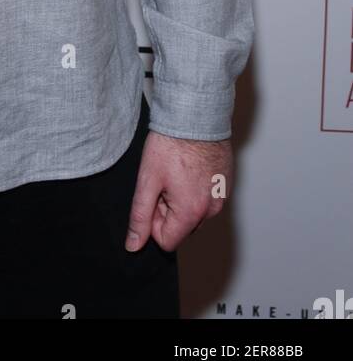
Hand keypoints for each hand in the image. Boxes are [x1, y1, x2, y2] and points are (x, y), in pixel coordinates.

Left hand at [125, 130, 232, 252]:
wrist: (195, 115)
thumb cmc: (171, 143)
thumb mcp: (147, 180)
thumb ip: (140, 216)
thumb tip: (134, 245)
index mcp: (191, 212)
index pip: (166, 241)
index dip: (153, 220)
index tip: (153, 195)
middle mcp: (212, 210)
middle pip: (181, 226)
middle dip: (168, 208)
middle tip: (163, 179)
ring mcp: (222, 197)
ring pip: (194, 212)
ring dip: (181, 198)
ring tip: (176, 170)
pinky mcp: (226, 184)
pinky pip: (206, 198)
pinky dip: (195, 188)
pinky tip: (188, 166)